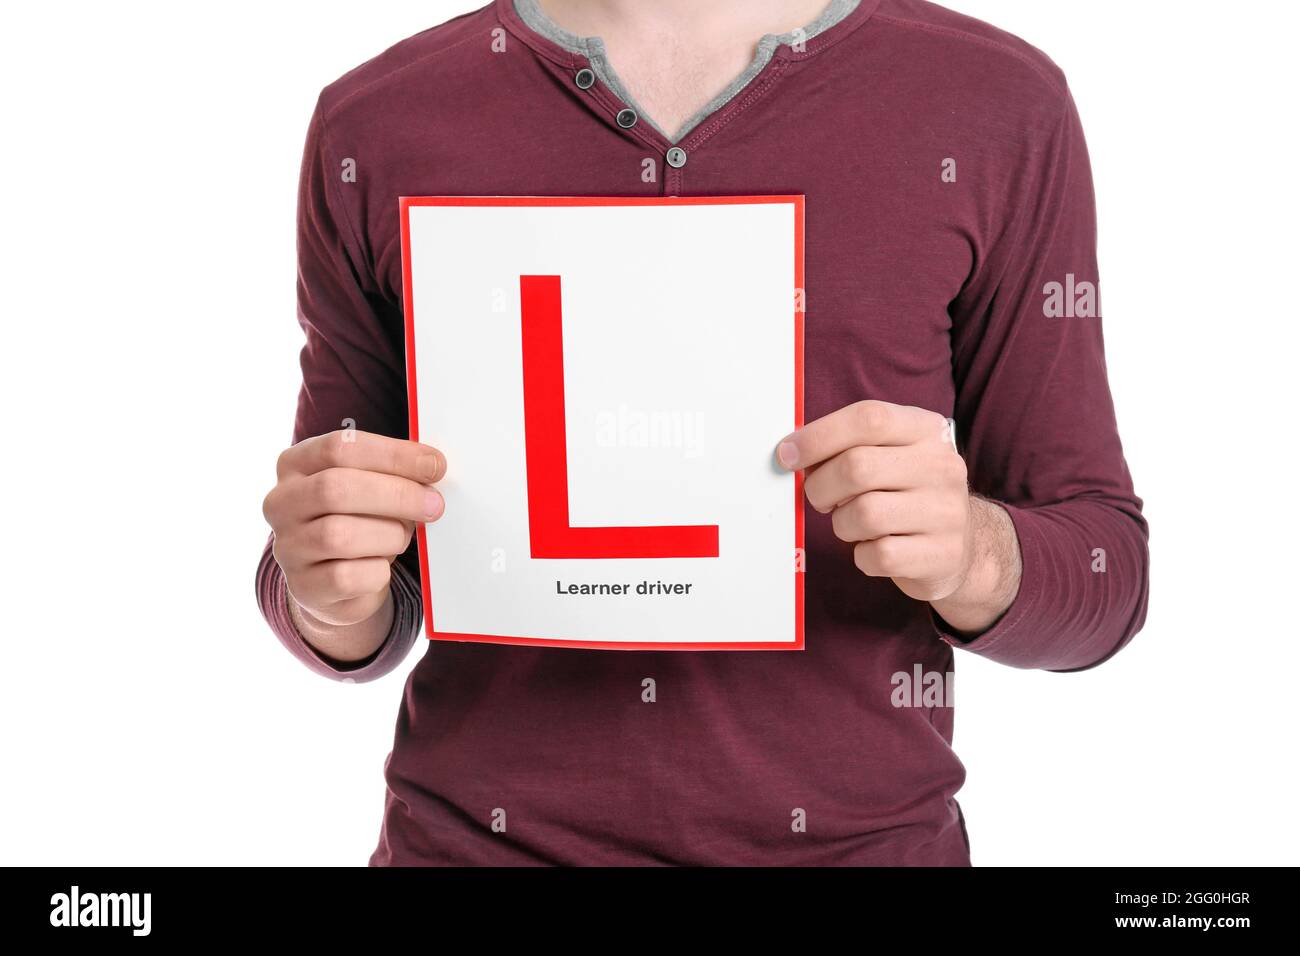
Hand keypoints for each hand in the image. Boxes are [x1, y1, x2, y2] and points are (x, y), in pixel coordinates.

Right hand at [262, 430, 445, 627]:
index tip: (435, 465)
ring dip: (388, 535)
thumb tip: (431, 466)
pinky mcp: (303, 586)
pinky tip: (382, 566)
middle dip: (396, 495)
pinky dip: (378, 572)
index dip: (393, 455)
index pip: (340, 447)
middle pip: (336, 488)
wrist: (336, 580)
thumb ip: (392, 471)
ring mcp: (287, 546)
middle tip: (434, 504)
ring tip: (402, 536)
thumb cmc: (359, 519)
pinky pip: (347, 577)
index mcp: (295, 464)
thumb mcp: (369, 484)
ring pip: (340, 536)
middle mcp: (281, 503)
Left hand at [777, 400, 972, 601]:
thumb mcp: (890, 454)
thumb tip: (792, 452)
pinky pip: (876, 555)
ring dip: (842, 524)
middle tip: (820, 498)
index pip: (868, 418)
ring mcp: (946, 512)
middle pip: (857, 467)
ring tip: (854, 523)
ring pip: (862, 514)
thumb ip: (848, 445)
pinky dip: (862, 555)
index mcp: (926, 430)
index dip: (818, 436)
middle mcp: (942, 466)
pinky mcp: (941, 555)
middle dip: (821, 486)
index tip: (787, 455)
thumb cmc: (906, 492)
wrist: (964, 544)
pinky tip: (874, 547)